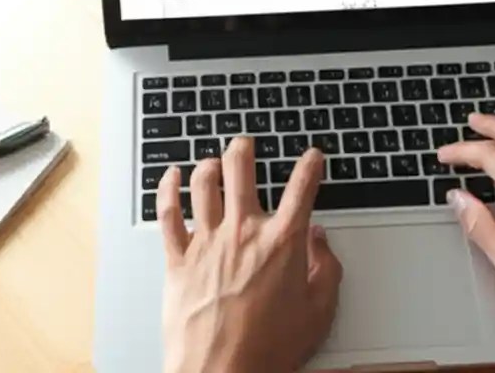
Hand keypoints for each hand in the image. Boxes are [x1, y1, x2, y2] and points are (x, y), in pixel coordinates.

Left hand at [159, 140, 342, 372]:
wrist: (220, 371)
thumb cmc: (269, 349)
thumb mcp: (319, 311)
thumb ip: (326, 268)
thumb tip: (321, 240)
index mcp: (282, 243)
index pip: (302, 190)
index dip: (310, 166)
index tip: (313, 157)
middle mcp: (243, 233)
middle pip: (241, 170)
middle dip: (245, 149)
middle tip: (247, 143)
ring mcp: (207, 243)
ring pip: (203, 184)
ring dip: (210, 165)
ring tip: (214, 160)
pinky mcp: (178, 259)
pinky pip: (168, 214)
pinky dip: (168, 189)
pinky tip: (170, 176)